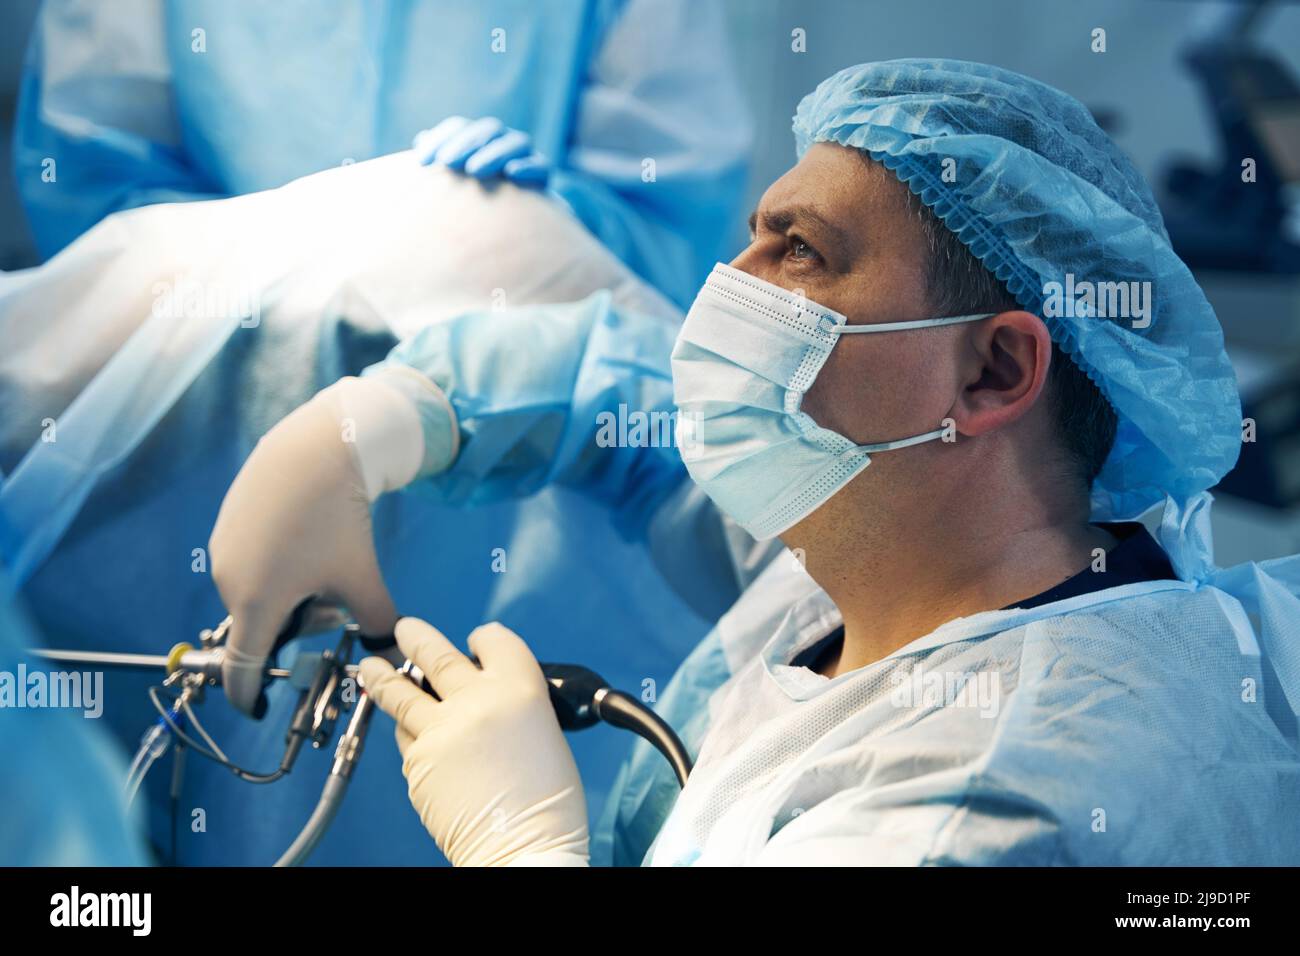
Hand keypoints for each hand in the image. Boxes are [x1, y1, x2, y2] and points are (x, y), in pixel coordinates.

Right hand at [209, 378, 416, 714]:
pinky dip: (275, 567)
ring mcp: (223, 549)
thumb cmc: (338, 517)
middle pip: (257, 627)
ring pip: (253, 593)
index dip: (250, 696)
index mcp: (256, 604)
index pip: (240, 670)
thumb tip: (392, 651)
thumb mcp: (362, 576)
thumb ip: (377, 622)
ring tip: (321, 565)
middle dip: (294, 627)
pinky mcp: (227, 522)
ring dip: (285, 596)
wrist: (317, 447)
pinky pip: (247, 562)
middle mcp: (228, 580)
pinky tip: (306, 540)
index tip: (259, 708)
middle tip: (331, 607)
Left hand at [359, 618, 588, 866]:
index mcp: (519, 687)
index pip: (494, 640)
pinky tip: (407, 728)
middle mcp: (477, 699)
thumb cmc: (546, 802)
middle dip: (416, 637)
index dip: (483, 638)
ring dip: (386, 675)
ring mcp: (441, 729)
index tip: (475, 640)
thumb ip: (512, 706)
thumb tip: (481, 697)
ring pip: (403, 691)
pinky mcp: (418, 760)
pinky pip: (407, 736)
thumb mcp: (546, 733)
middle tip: (405, 628)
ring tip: (374, 666)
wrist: (523, 845)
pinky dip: (406, 729)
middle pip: (437, 654)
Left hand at [413, 116, 549, 186]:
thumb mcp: (454, 182)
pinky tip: (511, 174)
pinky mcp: (543, 176)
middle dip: (466, 144)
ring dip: (494, 153)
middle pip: (488, 130)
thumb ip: (441, 160)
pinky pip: (540, 165)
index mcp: (479, 139)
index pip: (458, 127)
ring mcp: (526, 156)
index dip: (439, 139)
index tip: (421, 162)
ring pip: (516, 143)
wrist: (517, 221)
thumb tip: (421, 138)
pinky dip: (527, 166)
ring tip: (474, 171)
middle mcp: (503, 142)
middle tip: (447, 162)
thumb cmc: (474, 199)